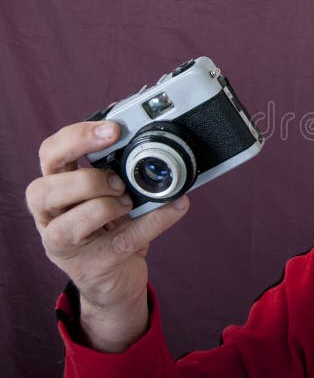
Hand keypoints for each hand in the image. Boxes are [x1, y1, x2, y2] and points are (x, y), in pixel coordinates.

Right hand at [25, 121, 190, 351]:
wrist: (118, 279)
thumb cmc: (114, 227)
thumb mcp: (117, 193)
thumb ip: (126, 170)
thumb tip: (163, 149)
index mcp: (57, 185)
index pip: (51, 153)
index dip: (77, 137)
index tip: (113, 130)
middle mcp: (50, 214)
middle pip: (43, 189)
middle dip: (86, 179)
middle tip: (118, 181)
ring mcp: (63, 244)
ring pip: (67, 223)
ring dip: (105, 207)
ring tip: (128, 203)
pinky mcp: (90, 266)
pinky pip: (120, 240)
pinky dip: (152, 222)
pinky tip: (173, 209)